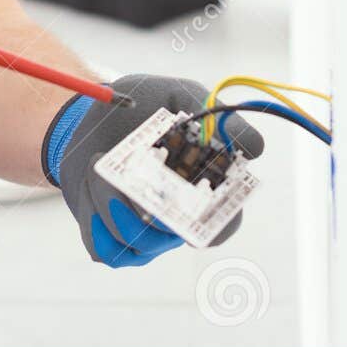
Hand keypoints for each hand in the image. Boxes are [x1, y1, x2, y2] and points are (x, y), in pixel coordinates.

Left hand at [43, 73, 264, 266]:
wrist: (89, 109)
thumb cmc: (143, 104)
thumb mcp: (182, 97)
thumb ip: (218, 119)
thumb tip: (256, 148)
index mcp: (201, 188)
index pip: (222, 224)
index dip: (214, 224)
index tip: (193, 203)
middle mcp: (174, 217)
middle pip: (172, 238)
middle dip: (148, 208)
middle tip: (129, 177)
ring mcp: (142, 232)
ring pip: (134, 242)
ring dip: (110, 200)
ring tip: (98, 163)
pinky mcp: (107, 236)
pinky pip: (103, 249)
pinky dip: (92, 216)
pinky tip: (90, 182)